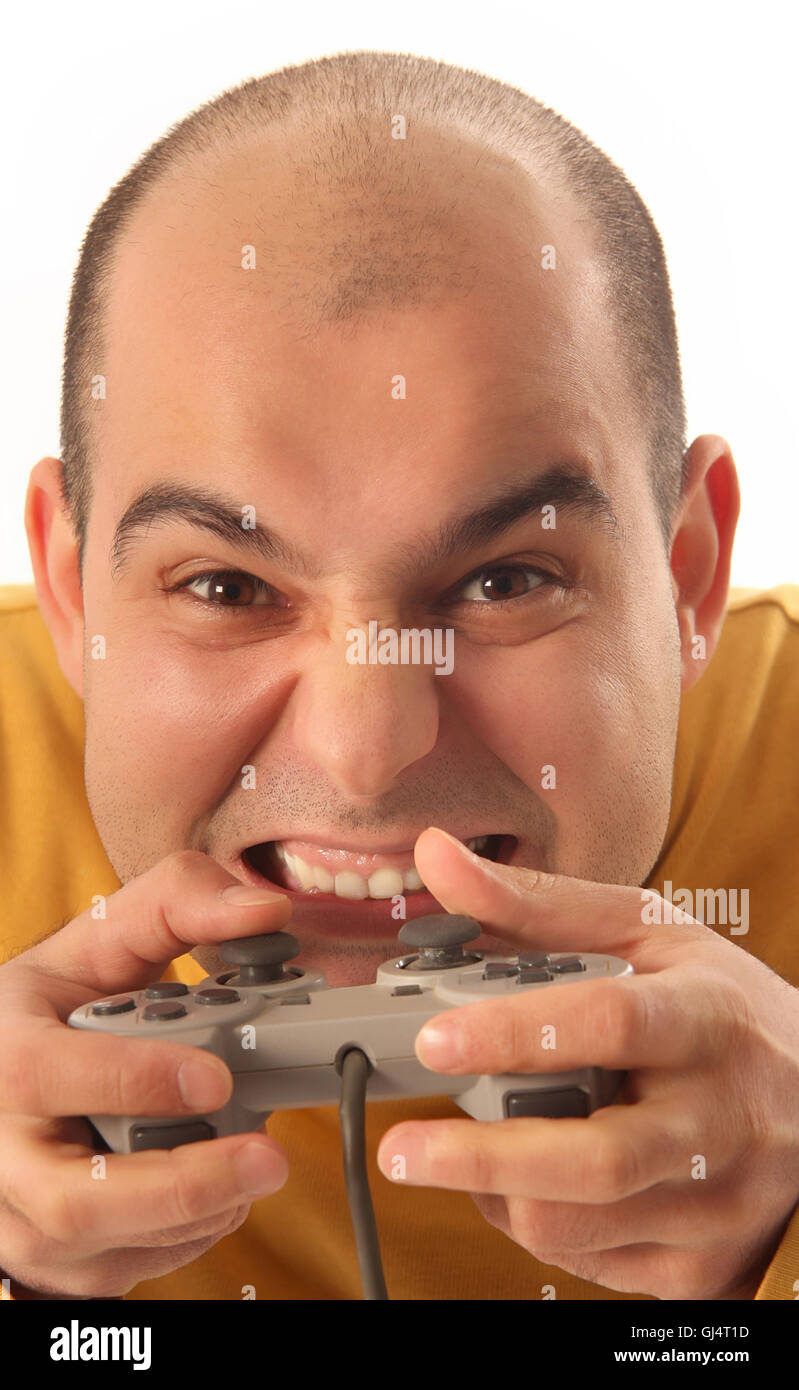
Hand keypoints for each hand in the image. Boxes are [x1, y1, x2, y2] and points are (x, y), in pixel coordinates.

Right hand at [0, 851, 291, 1297]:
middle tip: (268, 1156)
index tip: (215, 1078)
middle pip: (71, 1200)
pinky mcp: (44, 1256)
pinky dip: (179, 1242)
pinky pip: (114, 1274)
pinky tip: (219, 1197)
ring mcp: (14, 1211)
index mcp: (2, 1051)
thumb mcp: (103, 937)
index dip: (133, 1081)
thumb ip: (181, 903)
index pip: (45, 1076)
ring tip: (254, 1168)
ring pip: (96, 1250)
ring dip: (193, 1217)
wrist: (8, 1066)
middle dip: (181, 1186)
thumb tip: (262, 911)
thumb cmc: (57, 1004)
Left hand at [376, 827, 798, 1299]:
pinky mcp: (705, 1266)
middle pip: (595, 1159)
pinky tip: (530, 1181)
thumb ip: (535, 904)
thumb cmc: (722, 1009)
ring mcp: (719, 1203)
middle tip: (401, 1148)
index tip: (435, 1038)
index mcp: (708, 1016)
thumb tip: (436, 856)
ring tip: (467, 1151)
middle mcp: (722, 1118)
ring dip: (496, 1192)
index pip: (610, 1023)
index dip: (515, 1032)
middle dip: (482, 1159)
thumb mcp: (646, 935)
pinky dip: (536, 1222)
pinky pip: (589, 1263)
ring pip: (578, 1224)